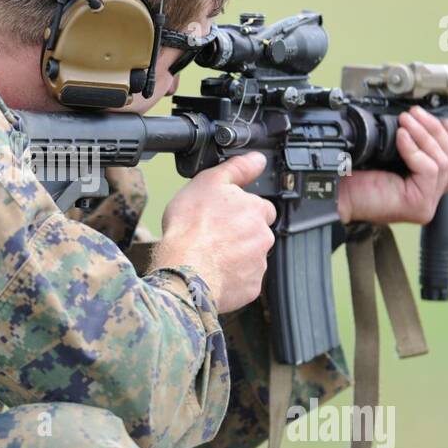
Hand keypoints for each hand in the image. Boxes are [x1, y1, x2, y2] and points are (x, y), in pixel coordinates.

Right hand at [151, 152, 275, 312]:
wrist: (184, 269)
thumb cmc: (191, 227)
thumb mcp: (209, 182)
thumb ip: (237, 169)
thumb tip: (257, 159)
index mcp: (256, 211)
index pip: (260, 207)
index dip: (240, 210)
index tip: (223, 215)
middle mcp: (263, 238)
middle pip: (256, 233)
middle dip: (239, 234)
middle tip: (213, 235)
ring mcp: (258, 265)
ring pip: (250, 258)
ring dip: (234, 256)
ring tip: (208, 254)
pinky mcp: (249, 288)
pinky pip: (243, 281)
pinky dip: (231, 278)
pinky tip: (211, 271)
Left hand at [338, 106, 447, 224]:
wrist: (335, 192)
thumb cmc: (356, 177)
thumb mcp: (390, 156)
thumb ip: (413, 146)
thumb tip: (424, 120)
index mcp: (426, 187)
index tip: (443, 120)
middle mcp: (430, 199)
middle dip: (435, 130)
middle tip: (415, 114)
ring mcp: (426, 204)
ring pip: (443, 161)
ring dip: (425, 135)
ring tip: (407, 120)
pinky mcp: (418, 204)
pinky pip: (428, 169)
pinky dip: (415, 149)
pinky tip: (401, 137)